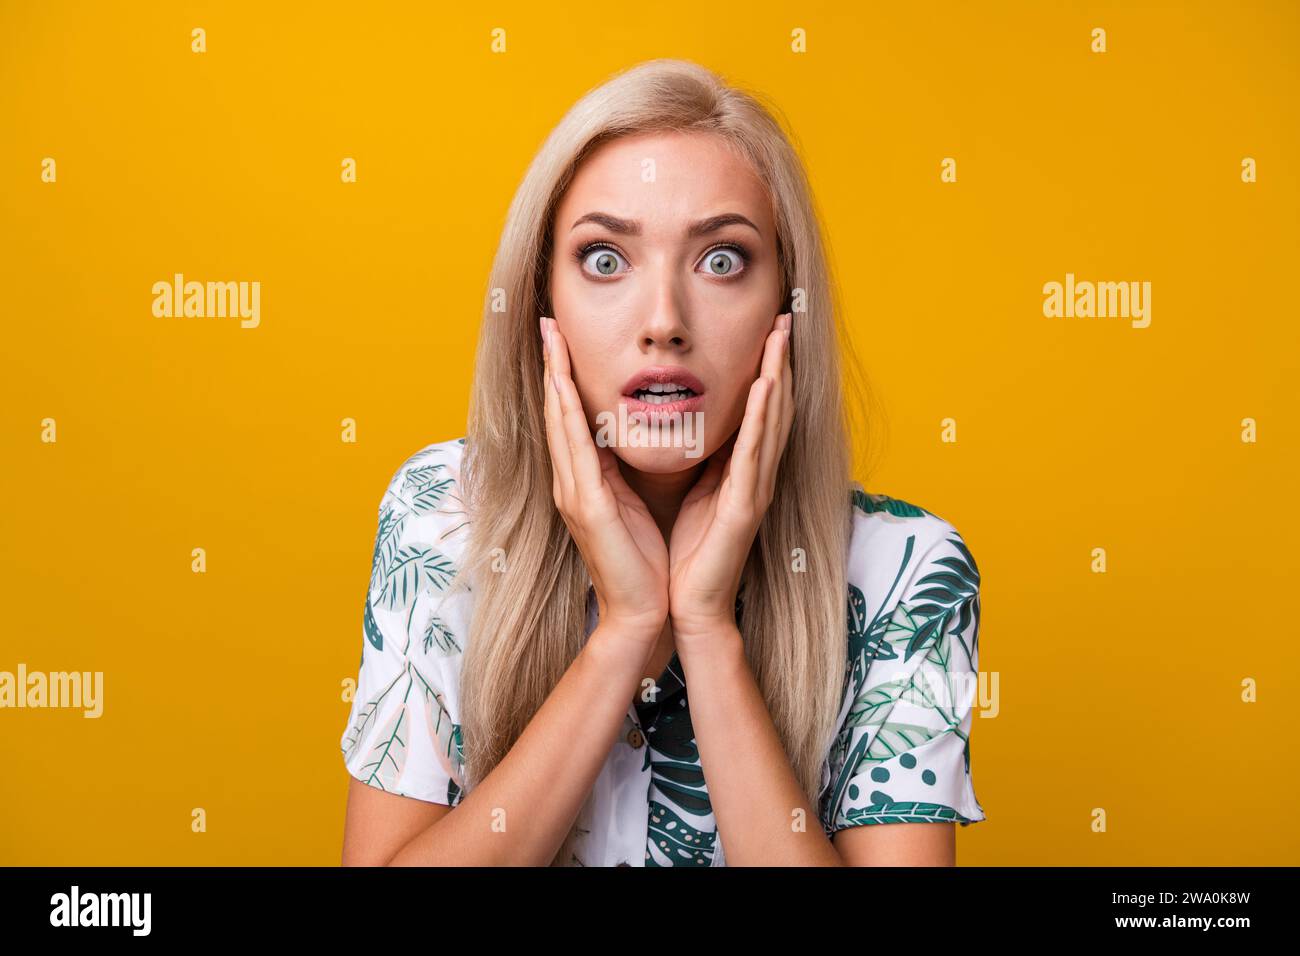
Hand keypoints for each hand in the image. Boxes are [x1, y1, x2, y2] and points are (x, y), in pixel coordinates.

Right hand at [541, 316, 669, 639]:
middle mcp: (571, 483)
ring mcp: (574, 495)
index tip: (561, 338)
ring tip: (552, 338)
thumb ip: (623, 474)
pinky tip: (566, 386)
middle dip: (551, 365)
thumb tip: (628, 439)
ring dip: (555, 377)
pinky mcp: (588, 508)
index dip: (563, 376)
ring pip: (559, 423)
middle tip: (547, 322)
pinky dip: (569, 413)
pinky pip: (576, 450)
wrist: (643, 614)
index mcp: (584, 483)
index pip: (570, 418)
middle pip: (556, 412)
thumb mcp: (633, 506)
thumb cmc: (644, 563)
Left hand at [667, 313, 793, 644]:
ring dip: (777, 375)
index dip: (765, 368)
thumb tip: (680, 420)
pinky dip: (762, 417)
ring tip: (781, 335)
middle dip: (778, 360)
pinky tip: (767, 385)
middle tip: (783, 316)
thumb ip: (695, 458)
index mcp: (737, 471)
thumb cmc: (681, 555)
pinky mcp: (743, 507)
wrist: (679, 607)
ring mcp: (752, 490)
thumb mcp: (686, 491)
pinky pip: (754, 454)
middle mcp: (753, 475)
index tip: (765, 328)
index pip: (755, 409)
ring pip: (770, 421)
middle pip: (772, 406)